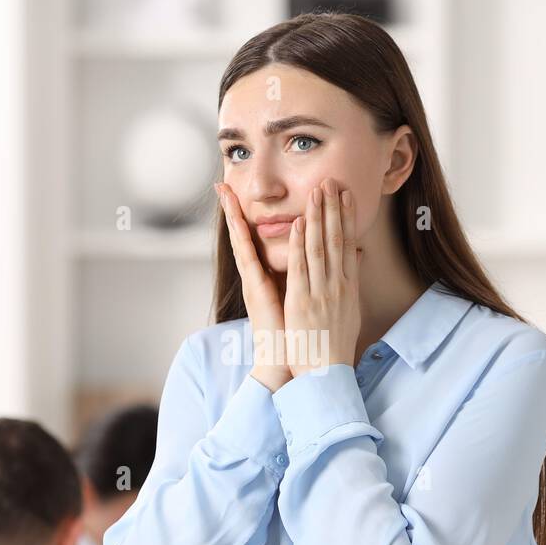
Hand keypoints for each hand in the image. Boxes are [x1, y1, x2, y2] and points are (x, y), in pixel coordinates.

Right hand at [215, 181, 292, 392]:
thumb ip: (305, 274)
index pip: (253, 237)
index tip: (237, 191)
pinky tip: (242, 222)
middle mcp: (255, 276)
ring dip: (234, 216)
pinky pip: (252, 262)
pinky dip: (250, 241)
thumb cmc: (294, 333)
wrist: (286, 361)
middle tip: (221, 183)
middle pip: (241, 235)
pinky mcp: (256, 293)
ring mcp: (252, 284)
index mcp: (264, 275)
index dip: (246, 214)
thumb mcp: (299, 296)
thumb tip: (324, 257)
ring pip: (241, 243)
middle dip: (231, 209)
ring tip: (225, 192)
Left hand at [284, 178, 360, 377]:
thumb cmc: (333, 349)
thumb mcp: (348, 316)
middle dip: (334, 209)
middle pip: (337, 240)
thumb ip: (348, 289)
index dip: (347, 219)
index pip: (349, 246)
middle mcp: (338, 287)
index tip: (346, 196)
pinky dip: (301, 244)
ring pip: (321, 248)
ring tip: (318, 192)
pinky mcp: (302, 302)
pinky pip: (302, 268)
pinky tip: (301, 223)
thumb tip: (354, 266)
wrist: (325, 375)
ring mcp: (321, 293)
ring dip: (319, 218)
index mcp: (348, 289)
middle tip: (331, 183)